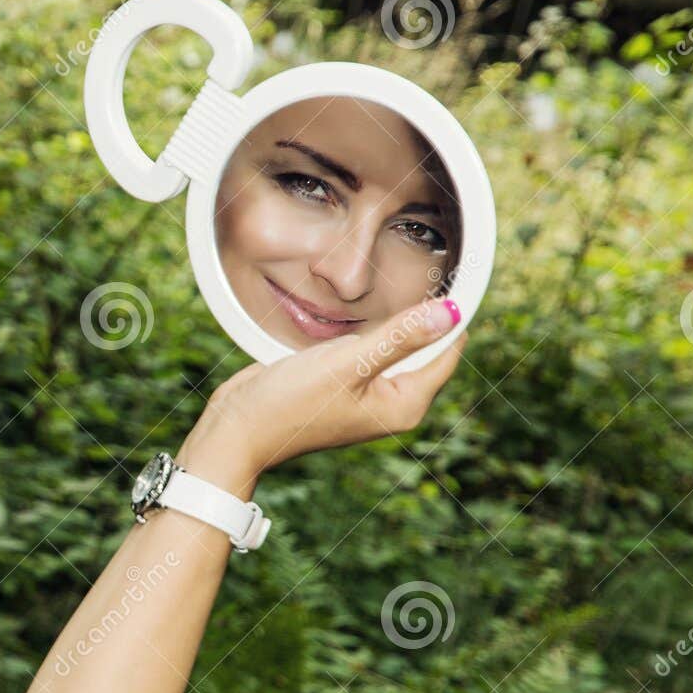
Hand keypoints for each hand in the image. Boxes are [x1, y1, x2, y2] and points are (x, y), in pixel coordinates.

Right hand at [176, 299, 467, 491]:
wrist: (236, 428)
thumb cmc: (288, 404)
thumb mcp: (347, 364)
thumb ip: (399, 337)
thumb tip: (450, 312)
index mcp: (404, 405)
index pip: (447, 350)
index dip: (452, 312)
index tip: (456, 270)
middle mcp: (390, 401)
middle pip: (423, 347)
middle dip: (422, 312)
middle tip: (423, 263)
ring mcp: (365, 392)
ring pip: (393, 344)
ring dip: (392, 317)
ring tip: (397, 276)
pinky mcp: (340, 382)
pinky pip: (367, 348)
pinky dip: (366, 328)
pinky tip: (360, 306)